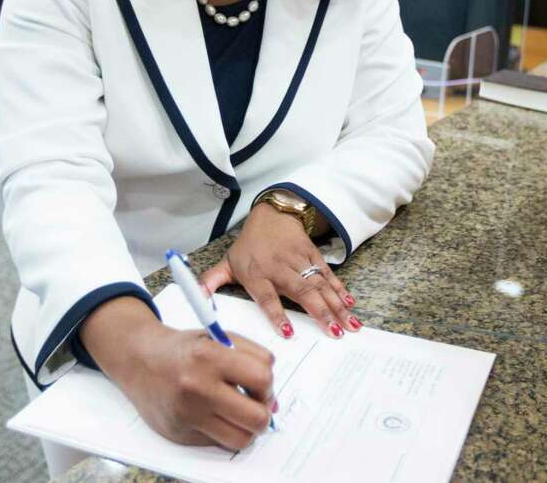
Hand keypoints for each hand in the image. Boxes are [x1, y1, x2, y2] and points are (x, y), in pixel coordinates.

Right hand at [79, 297, 275, 450]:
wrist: (139, 359)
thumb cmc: (183, 349)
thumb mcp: (217, 337)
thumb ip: (250, 357)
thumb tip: (272, 398)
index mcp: (209, 356)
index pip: (262, 378)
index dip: (268, 384)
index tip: (260, 384)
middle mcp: (197, 386)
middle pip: (257, 417)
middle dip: (263, 412)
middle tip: (255, 404)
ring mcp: (188, 414)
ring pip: (242, 438)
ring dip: (246, 428)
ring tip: (237, 413)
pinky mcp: (180, 434)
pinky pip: (219, 443)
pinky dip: (222, 432)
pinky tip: (212, 415)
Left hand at [200, 204, 358, 339]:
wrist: (271, 213)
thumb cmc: (248, 246)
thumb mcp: (227, 262)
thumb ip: (212, 282)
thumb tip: (195, 298)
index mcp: (257, 274)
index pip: (267, 296)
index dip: (277, 313)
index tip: (288, 332)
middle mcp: (279, 268)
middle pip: (301, 291)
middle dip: (320, 312)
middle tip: (334, 332)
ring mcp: (299, 261)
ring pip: (319, 286)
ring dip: (336, 305)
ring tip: (350, 325)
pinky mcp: (313, 257)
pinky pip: (328, 275)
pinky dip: (340, 289)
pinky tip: (350, 304)